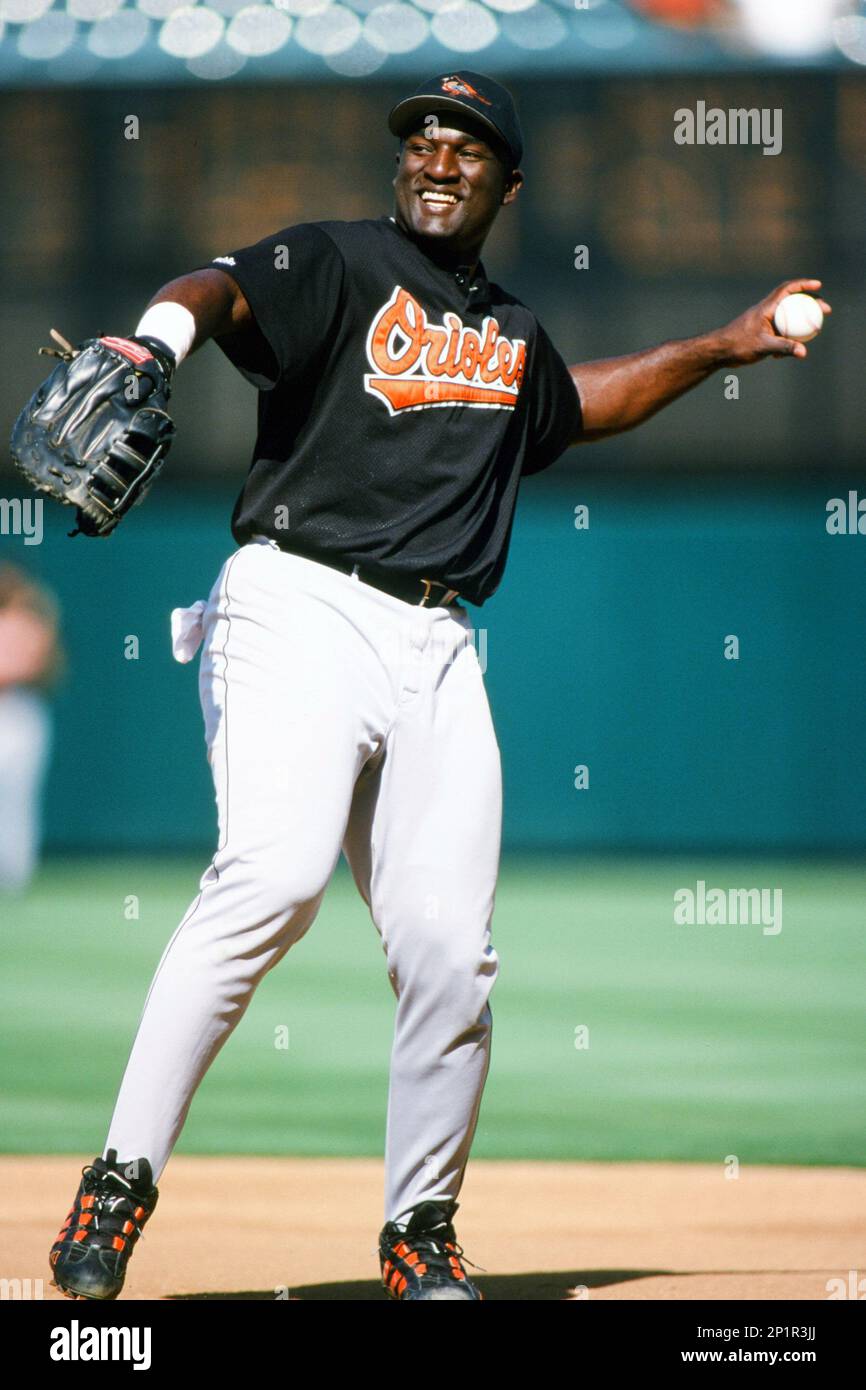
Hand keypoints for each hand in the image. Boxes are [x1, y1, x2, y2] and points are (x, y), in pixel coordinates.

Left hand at [714, 278, 831, 365]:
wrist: (717, 352)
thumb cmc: (737, 345)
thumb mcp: (763, 346)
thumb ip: (784, 347)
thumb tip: (804, 352)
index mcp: (766, 308)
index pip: (787, 290)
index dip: (804, 285)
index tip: (818, 286)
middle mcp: (766, 312)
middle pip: (793, 303)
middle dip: (811, 305)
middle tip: (825, 311)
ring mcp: (763, 323)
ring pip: (787, 319)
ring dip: (799, 325)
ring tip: (810, 335)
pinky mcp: (760, 334)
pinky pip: (778, 334)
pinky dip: (783, 341)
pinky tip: (779, 357)